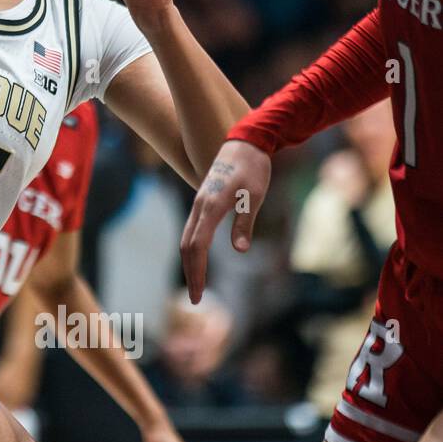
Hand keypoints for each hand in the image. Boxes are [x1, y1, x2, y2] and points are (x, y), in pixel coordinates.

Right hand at [180, 138, 271, 302]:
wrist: (245, 142)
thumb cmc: (254, 169)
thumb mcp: (256, 196)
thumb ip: (244, 223)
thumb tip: (238, 251)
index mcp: (211, 205)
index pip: (197, 245)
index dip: (197, 271)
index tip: (199, 294)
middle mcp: (199, 205)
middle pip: (186, 245)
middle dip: (190, 273)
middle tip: (196, 299)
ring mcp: (199, 203)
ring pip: (186, 238)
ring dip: (189, 263)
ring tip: (197, 285)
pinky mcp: (202, 201)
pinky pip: (191, 230)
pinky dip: (192, 250)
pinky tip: (199, 261)